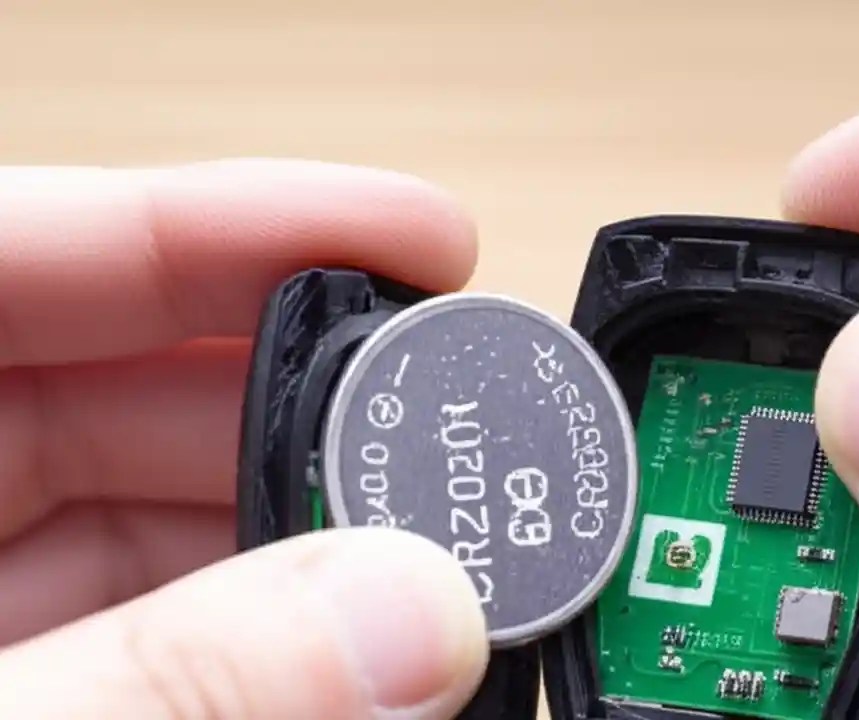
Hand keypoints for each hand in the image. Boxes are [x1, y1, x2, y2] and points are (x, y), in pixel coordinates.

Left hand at [0, 160, 487, 717]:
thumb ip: (167, 680)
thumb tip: (409, 613)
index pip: (28, 263)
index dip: (226, 224)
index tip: (407, 232)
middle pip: (123, 390)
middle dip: (305, 402)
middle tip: (452, 421)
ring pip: (160, 516)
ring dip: (313, 531)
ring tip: (435, 551)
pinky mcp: (39, 684)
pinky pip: (162, 618)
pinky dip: (274, 629)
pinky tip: (364, 638)